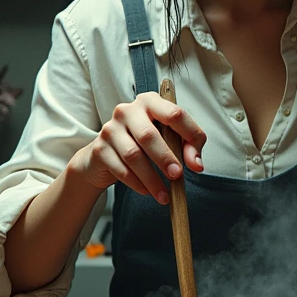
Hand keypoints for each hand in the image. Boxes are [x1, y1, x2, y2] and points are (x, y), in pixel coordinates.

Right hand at [69, 92, 205, 203]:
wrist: (105, 155)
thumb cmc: (143, 144)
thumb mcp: (167, 139)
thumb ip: (187, 147)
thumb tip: (197, 164)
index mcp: (150, 102)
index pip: (174, 113)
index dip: (189, 137)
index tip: (196, 162)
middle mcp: (127, 111)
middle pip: (148, 134)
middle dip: (165, 158)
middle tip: (177, 176)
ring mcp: (110, 129)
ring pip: (133, 155)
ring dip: (151, 178)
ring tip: (164, 195)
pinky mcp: (100, 150)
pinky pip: (121, 170)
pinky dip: (137, 184)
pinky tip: (147, 191)